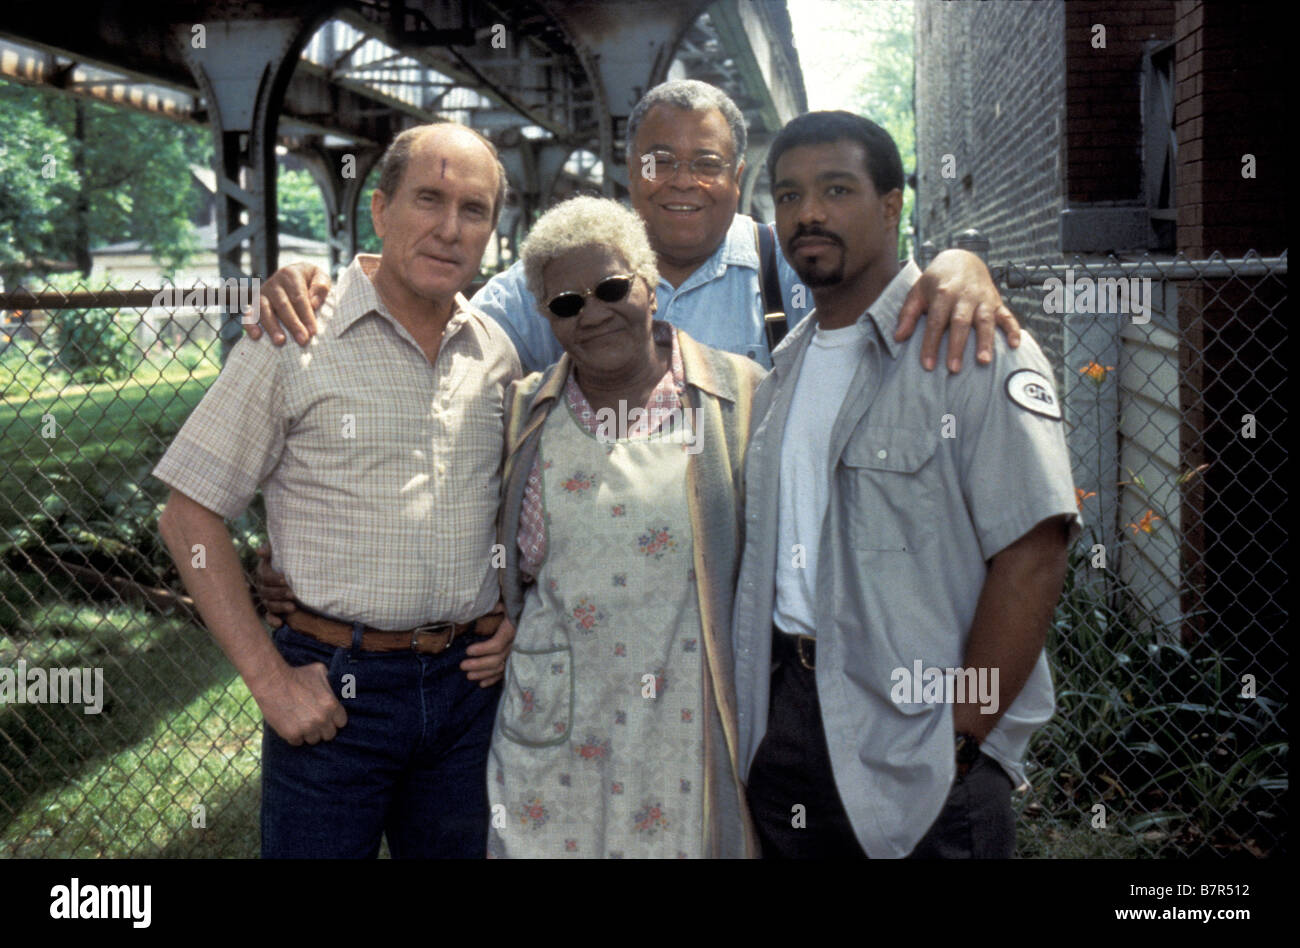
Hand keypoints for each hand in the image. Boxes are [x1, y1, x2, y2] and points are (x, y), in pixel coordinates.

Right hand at [244, 262, 330, 345]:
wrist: (294, 275)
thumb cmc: (311, 281)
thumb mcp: (320, 276)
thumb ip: (320, 287)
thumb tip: (314, 303)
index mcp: (290, 275)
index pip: (298, 297)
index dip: (306, 315)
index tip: (313, 331)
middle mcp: (273, 284)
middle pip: (282, 305)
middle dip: (292, 324)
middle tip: (302, 340)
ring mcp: (262, 294)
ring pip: (264, 310)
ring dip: (272, 327)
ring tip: (280, 342)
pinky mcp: (253, 304)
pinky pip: (248, 315)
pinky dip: (250, 325)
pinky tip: (257, 336)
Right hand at [252, 544, 295, 616]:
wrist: (298, 571)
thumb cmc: (287, 559)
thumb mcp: (279, 552)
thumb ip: (270, 549)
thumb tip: (260, 551)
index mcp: (263, 572)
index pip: (265, 577)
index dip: (274, 579)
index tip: (285, 579)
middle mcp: (263, 587)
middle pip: (267, 592)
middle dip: (280, 593)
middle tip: (293, 594)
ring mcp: (267, 600)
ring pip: (270, 605)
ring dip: (280, 607)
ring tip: (293, 607)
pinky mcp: (273, 610)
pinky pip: (269, 617)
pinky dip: (273, 621)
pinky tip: (281, 624)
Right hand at [255, 660, 347, 744]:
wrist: (272, 681)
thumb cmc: (297, 674)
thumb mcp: (320, 672)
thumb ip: (330, 682)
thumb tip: (337, 685)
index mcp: (331, 705)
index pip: (341, 722)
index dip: (334, 720)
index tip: (327, 717)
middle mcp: (322, 719)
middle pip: (329, 734)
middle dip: (323, 728)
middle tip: (314, 721)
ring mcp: (307, 728)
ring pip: (313, 740)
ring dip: (309, 733)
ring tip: (301, 722)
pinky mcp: (291, 734)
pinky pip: (297, 742)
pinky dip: (294, 736)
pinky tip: (290, 725)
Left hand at [461, 603, 515, 687]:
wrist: (532, 612)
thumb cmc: (515, 606)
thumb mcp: (506, 603)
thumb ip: (495, 607)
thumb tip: (482, 609)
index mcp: (512, 629)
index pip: (497, 644)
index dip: (482, 649)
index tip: (468, 651)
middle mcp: (516, 644)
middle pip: (497, 659)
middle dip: (479, 665)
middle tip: (462, 666)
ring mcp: (517, 653)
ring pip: (500, 667)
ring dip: (484, 674)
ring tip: (468, 676)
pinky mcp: (516, 658)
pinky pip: (505, 671)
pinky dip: (494, 679)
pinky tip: (482, 684)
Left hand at [896, 249, 1020, 371]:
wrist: (962, 258)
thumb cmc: (936, 281)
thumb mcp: (917, 292)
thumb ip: (907, 314)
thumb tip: (898, 337)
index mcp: (943, 294)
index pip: (935, 322)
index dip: (931, 344)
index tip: (927, 365)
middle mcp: (965, 296)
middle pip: (961, 323)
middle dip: (957, 346)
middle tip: (953, 369)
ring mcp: (983, 299)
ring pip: (985, 321)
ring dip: (986, 341)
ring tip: (984, 361)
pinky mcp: (997, 302)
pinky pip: (1008, 316)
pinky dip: (1013, 329)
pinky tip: (1015, 345)